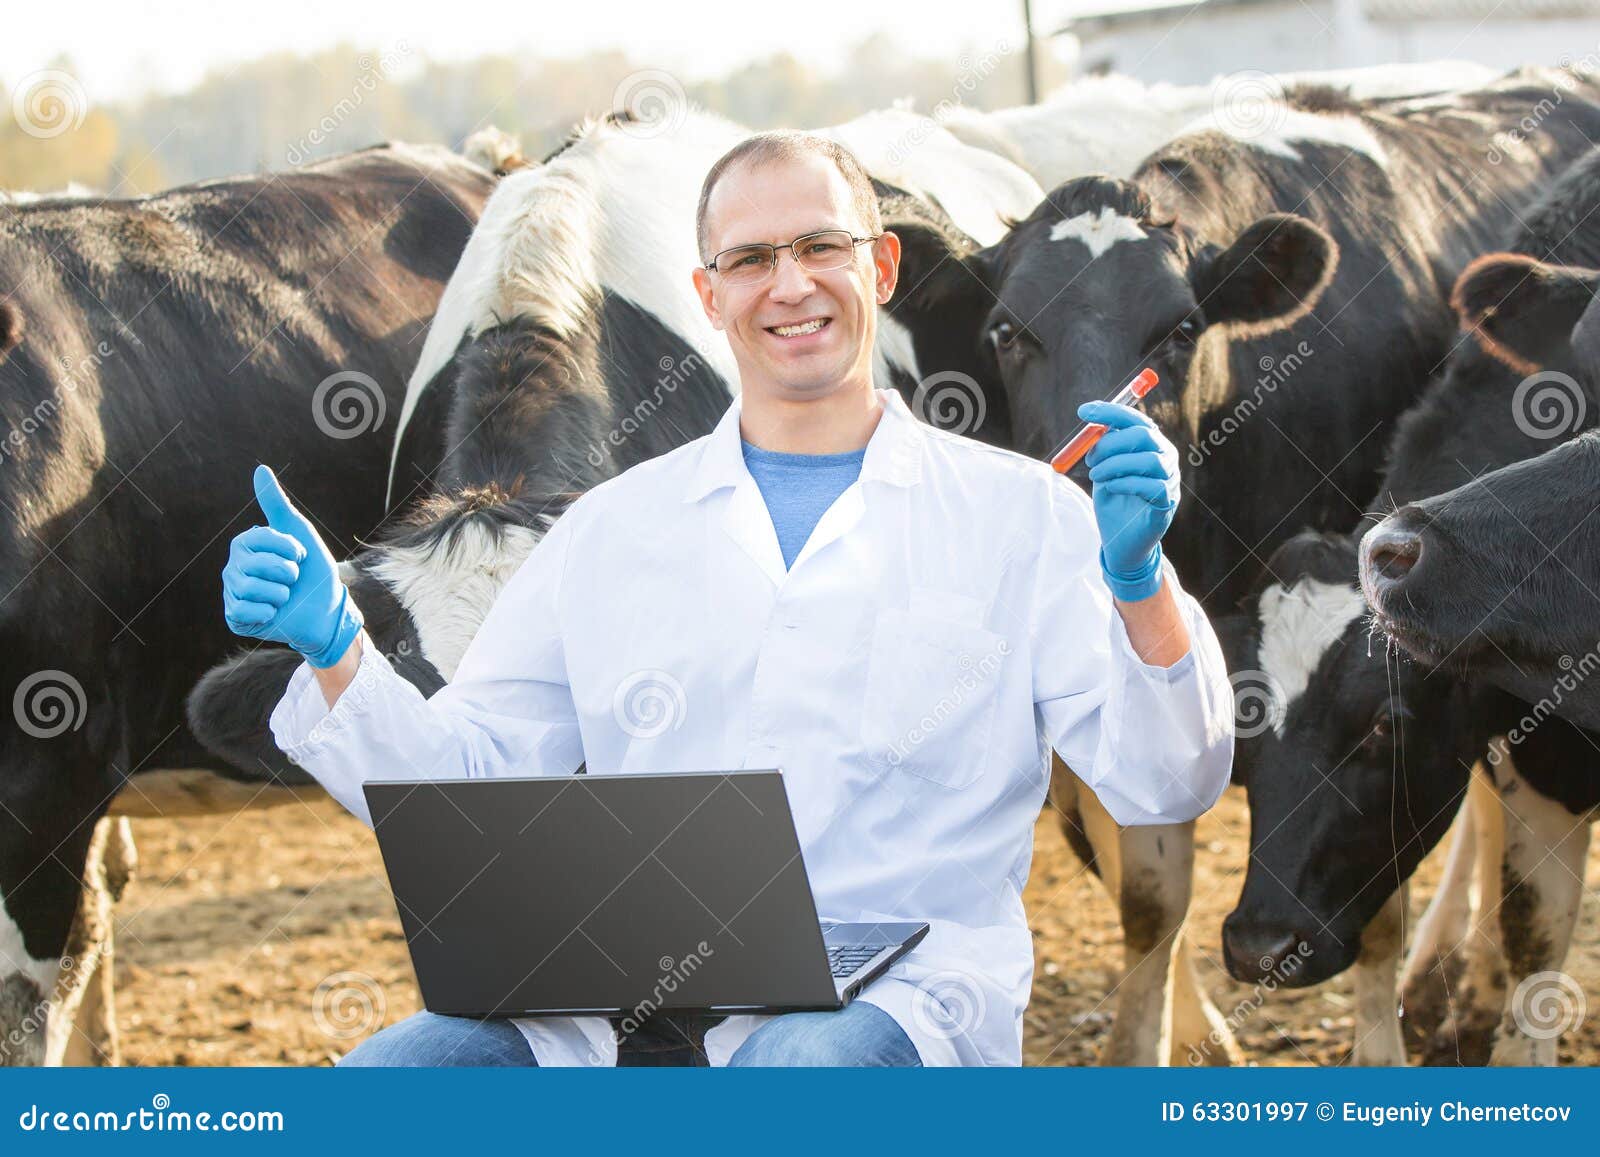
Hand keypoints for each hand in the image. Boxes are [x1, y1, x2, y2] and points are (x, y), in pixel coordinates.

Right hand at [222, 465, 362, 666]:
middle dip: (287, 572)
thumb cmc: (313, 570)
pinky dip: (268, 613)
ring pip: (252, 588)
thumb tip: (260, 469)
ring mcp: (232, 593)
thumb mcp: (299, 532)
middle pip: (257, 564)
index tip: (300, 555)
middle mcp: (233, 567)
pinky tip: (274, 613)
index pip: (259, 538)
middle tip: (292, 579)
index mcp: (245, 545)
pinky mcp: (235, 617)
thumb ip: (277, 503)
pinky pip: (245, 610)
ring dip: (280, 594)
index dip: (287, 548)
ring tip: (285, 597)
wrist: (325, 610)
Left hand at [1079, 401, 1179, 602]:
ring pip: (1148, 460)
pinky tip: (1112, 489)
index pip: (1135, 419)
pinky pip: (1152, 486)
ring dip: (1115, 465)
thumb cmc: (1113, 500)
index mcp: (1149, 445)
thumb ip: (1101, 448)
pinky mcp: (1168, 502)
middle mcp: (1165, 457)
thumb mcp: (1103, 469)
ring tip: (1096, 476)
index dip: (1110, 412)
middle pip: (1144, 435)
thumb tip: (1092, 424)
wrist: (1120, 540)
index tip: (1083, 411)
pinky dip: (1126, 484)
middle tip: (1089, 458)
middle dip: (1111, 443)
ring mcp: (1170, 480)